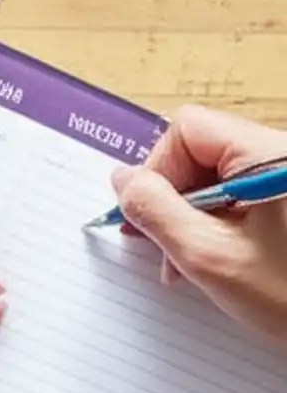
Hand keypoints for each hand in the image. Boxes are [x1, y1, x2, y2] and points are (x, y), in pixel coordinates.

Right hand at [113, 106, 286, 344]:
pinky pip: (240, 195)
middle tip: (162, 246)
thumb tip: (123, 181)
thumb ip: (155, 211)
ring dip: (192, 216)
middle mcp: (282, 156)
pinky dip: (218, 224)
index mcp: (269, 155)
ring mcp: (286, 178)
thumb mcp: (208, 257)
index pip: (188, 130)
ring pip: (217, 177)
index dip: (157, 170)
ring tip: (188, 263)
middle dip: (172, 198)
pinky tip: (216, 259)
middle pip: (202, 151)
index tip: (147, 216)